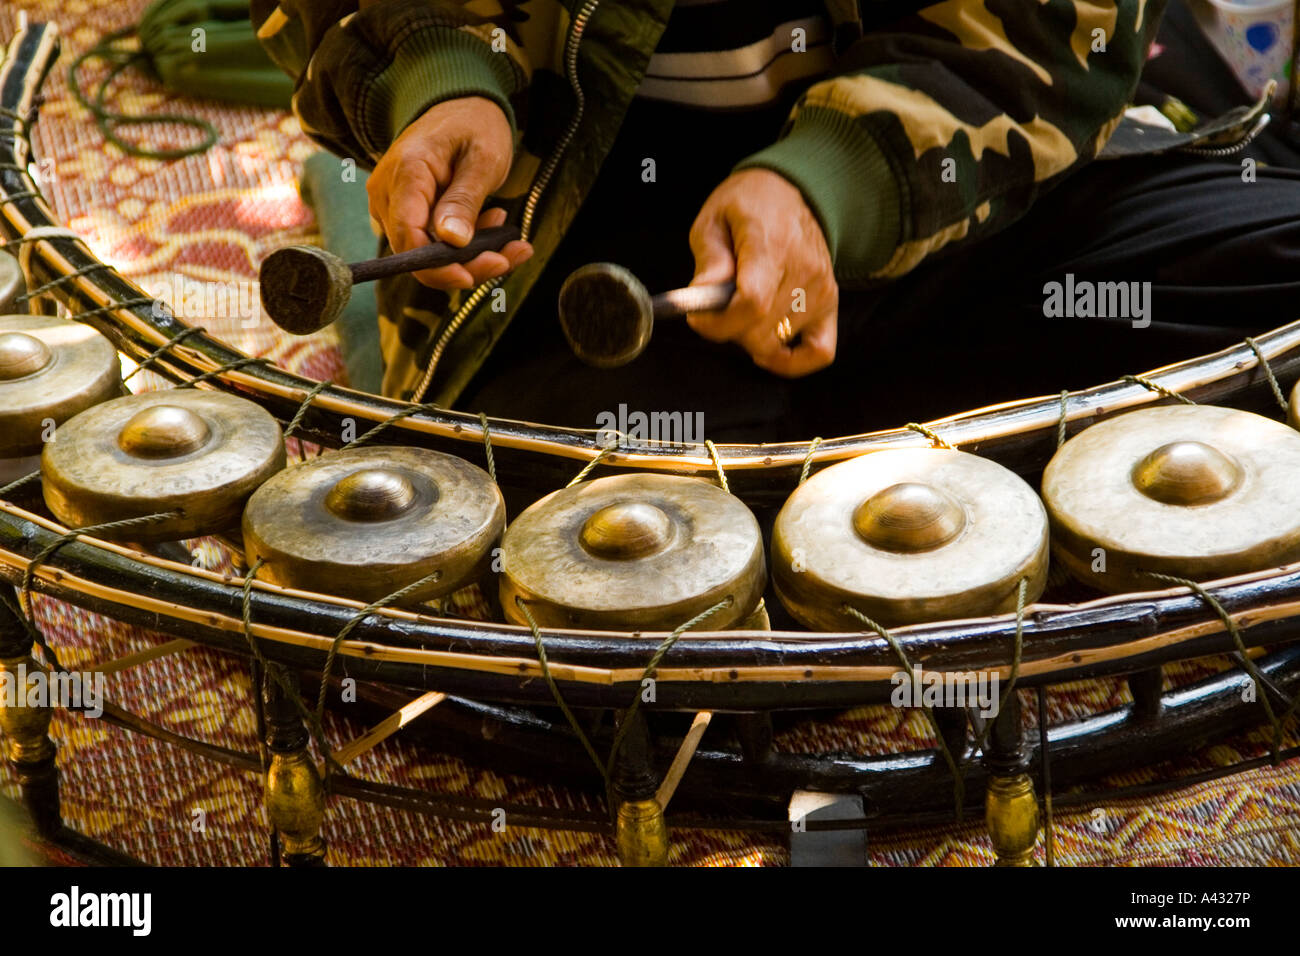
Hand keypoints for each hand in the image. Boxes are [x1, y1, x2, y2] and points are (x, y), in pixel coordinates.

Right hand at [366, 96, 532, 289]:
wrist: (459, 106)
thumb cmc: (473, 124)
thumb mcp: (482, 159)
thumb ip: (464, 200)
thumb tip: (451, 242)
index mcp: (406, 174)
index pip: (409, 239)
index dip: (439, 268)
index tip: (474, 275)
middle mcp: (388, 193)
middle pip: (419, 253)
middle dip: (467, 264)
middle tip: (512, 254)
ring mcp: (392, 205)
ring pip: (428, 253)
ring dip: (473, 256)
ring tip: (512, 241)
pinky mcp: (406, 214)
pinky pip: (432, 242)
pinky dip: (467, 246)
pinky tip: (495, 230)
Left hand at [687, 168, 836, 375]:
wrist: (790, 192)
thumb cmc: (746, 206)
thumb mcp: (714, 220)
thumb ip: (709, 261)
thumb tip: (700, 300)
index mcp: (772, 244)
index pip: (752, 304)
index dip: (719, 324)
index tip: (698, 319)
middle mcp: (804, 270)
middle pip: (761, 331)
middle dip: (728, 331)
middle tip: (716, 312)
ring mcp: (821, 290)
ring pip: (778, 344)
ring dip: (751, 340)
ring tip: (741, 313)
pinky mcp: (831, 304)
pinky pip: (819, 352)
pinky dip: (792, 362)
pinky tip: (769, 349)